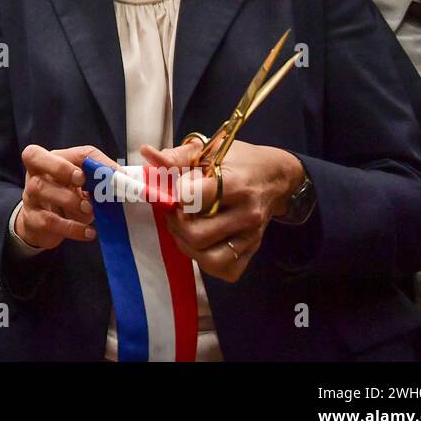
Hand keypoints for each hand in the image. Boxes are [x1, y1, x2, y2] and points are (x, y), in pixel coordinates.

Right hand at [14, 144, 109, 249]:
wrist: (42, 225)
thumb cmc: (65, 197)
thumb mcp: (79, 186)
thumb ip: (96, 179)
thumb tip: (123, 179)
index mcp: (50, 159)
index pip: (68, 151)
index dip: (89, 159)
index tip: (111, 173)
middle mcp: (35, 173)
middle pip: (36, 157)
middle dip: (61, 167)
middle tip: (81, 180)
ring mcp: (30, 195)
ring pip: (41, 188)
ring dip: (70, 199)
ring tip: (90, 210)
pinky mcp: (32, 219)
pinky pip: (49, 220)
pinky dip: (72, 228)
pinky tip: (89, 232)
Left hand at [142, 138, 304, 282]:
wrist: (273, 176)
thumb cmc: (237, 160)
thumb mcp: (208, 150)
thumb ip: (177, 156)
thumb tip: (147, 153)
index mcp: (235, 185)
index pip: (193, 200)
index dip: (175, 195)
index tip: (176, 189)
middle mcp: (246, 214)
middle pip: (197, 235)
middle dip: (176, 224)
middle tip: (175, 211)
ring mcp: (251, 236)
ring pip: (210, 259)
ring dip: (188, 246)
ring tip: (185, 227)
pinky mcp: (253, 250)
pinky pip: (226, 270)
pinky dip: (208, 261)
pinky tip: (202, 242)